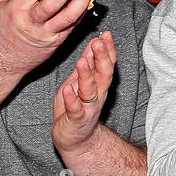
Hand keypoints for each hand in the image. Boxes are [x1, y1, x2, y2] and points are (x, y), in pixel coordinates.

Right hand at [0, 0, 94, 76]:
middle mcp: (32, 22)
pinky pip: (73, 25)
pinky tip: (87, 0)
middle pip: (53, 4)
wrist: (4, 59)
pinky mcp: (58, 41)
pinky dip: (82, 12)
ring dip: (82, 0)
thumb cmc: (2, 27)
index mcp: (16, 9)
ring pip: (68, 16)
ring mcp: (47, 33)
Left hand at [53, 32, 115, 156]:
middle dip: (102, 58)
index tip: (106, 34)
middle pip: (103, 75)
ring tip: (83, 61)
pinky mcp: (77, 119)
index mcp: (98, 84)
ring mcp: (87, 108)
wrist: (76, 140)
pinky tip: (67, 89)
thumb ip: (88, 64)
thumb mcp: (79, 82)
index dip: (108, 50)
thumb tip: (94, 43)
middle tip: (99, 43)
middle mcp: (97, 95)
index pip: (107, 64)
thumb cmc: (76, 109)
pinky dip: (72, 99)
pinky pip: (75, 109)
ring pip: (91, 90)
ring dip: (87, 75)